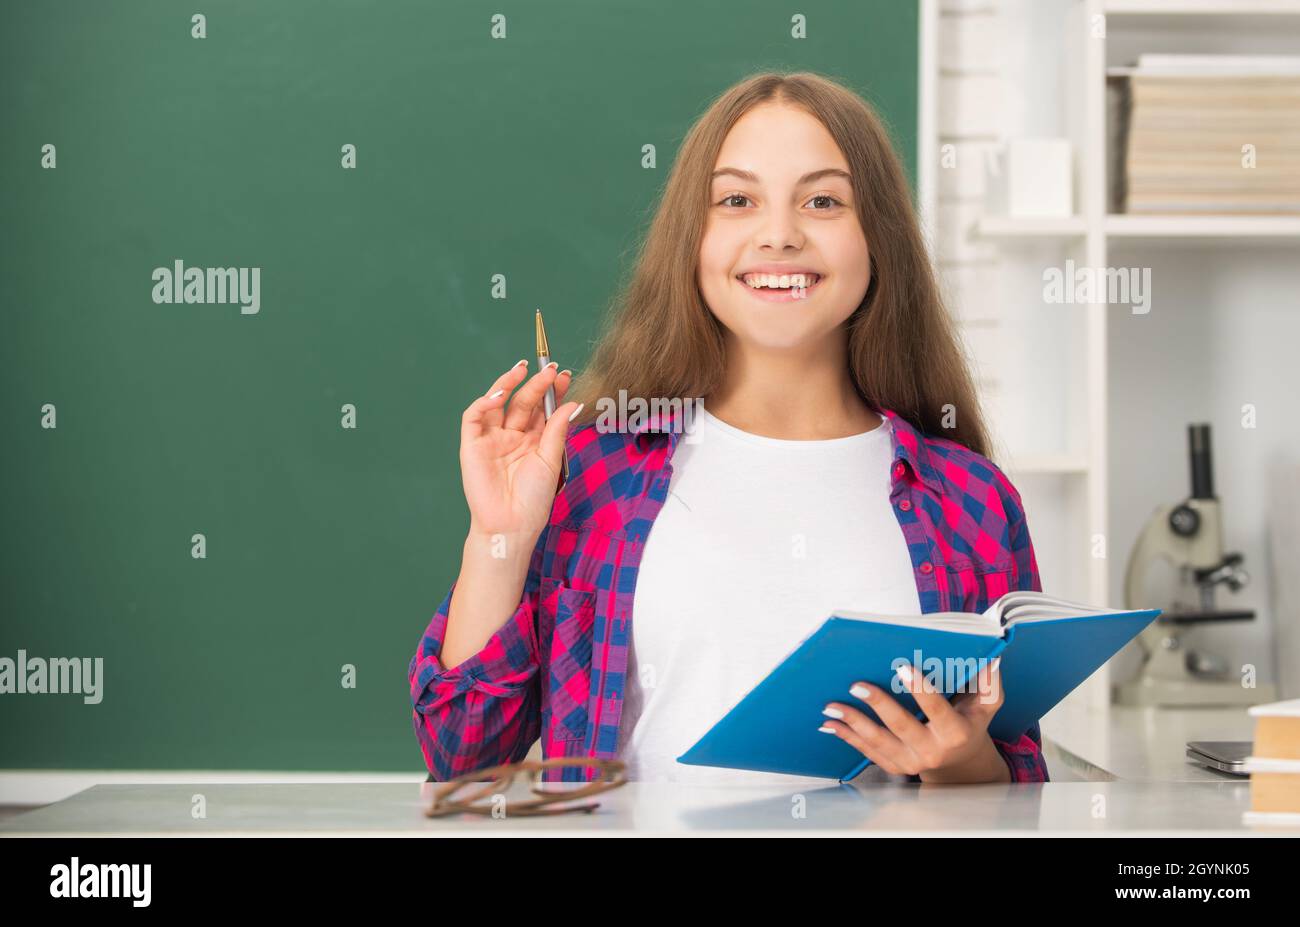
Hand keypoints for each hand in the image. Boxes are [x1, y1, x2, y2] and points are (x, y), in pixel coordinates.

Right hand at [459, 360, 579, 543]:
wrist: (512, 524)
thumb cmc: (534, 499)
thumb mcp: (551, 460)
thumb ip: (557, 430)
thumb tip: (572, 403)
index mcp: (534, 441)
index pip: (542, 409)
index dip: (552, 391)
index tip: (565, 376)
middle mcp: (512, 436)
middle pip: (523, 402)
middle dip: (536, 385)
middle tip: (550, 370)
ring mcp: (492, 439)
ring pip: (498, 403)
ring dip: (508, 384)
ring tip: (522, 369)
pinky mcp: (472, 444)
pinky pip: (474, 417)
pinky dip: (484, 402)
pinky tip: (500, 395)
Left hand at [818, 657, 1010, 783]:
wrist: (961, 763)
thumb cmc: (970, 723)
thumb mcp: (987, 705)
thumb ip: (990, 683)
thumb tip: (991, 656)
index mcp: (956, 732)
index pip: (937, 710)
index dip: (921, 690)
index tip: (902, 667)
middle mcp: (933, 751)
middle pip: (902, 727)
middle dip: (878, 705)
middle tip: (856, 685)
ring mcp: (912, 763)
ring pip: (878, 743)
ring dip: (853, 723)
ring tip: (831, 705)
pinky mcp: (895, 767)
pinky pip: (867, 752)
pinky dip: (847, 737)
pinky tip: (830, 723)